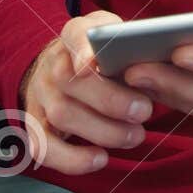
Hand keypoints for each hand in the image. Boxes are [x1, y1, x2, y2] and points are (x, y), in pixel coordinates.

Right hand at [16, 10, 154, 174]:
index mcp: (77, 33)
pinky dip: (71, 159)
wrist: (68, 68)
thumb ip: (133, 47)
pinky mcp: (36, 124)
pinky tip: (99, 159)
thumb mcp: (120, 38)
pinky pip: (44, 147)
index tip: (91, 64)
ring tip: (135, 136)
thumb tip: (156, 66)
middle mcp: (53, 62)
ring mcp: (41, 94)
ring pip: (61, 114)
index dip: (81, 50)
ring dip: (102, 130)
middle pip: (69, 80)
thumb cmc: (106, 56)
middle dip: (109, 100)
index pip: (75, 34)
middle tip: (144, 111)